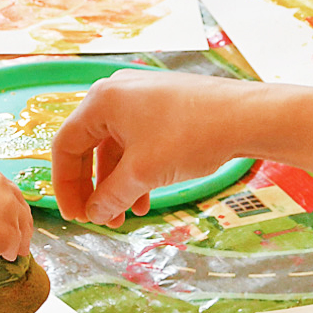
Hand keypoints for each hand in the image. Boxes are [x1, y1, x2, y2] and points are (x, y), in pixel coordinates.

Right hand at [0, 163, 31, 267]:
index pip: (2, 185)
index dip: (5, 202)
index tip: (5, 213)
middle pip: (17, 202)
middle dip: (19, 219)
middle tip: (19, 234)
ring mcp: (6, 206)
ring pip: (21, 223)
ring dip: (20, 237)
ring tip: (17, 250)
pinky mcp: (9, 230)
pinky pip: (15, 243)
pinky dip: (11, 251)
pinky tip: (6, 257)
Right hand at [52, 71, 252, 223]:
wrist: (246, 116)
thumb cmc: (191, 136)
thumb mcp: (142, 173)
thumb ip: (110, 196)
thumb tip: (94, 213)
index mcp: (101, 101)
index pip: (65, 146)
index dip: (66, 186)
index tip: (74, 215)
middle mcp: (117, 93)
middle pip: (89, 147)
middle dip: (94, 188)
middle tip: (97, 218)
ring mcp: (142, 98)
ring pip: (116, 148)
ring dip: (117, 184)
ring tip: (124, 216)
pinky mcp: (164, 106)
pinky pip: (138, 142)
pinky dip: (137, 171)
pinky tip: (145, 199)